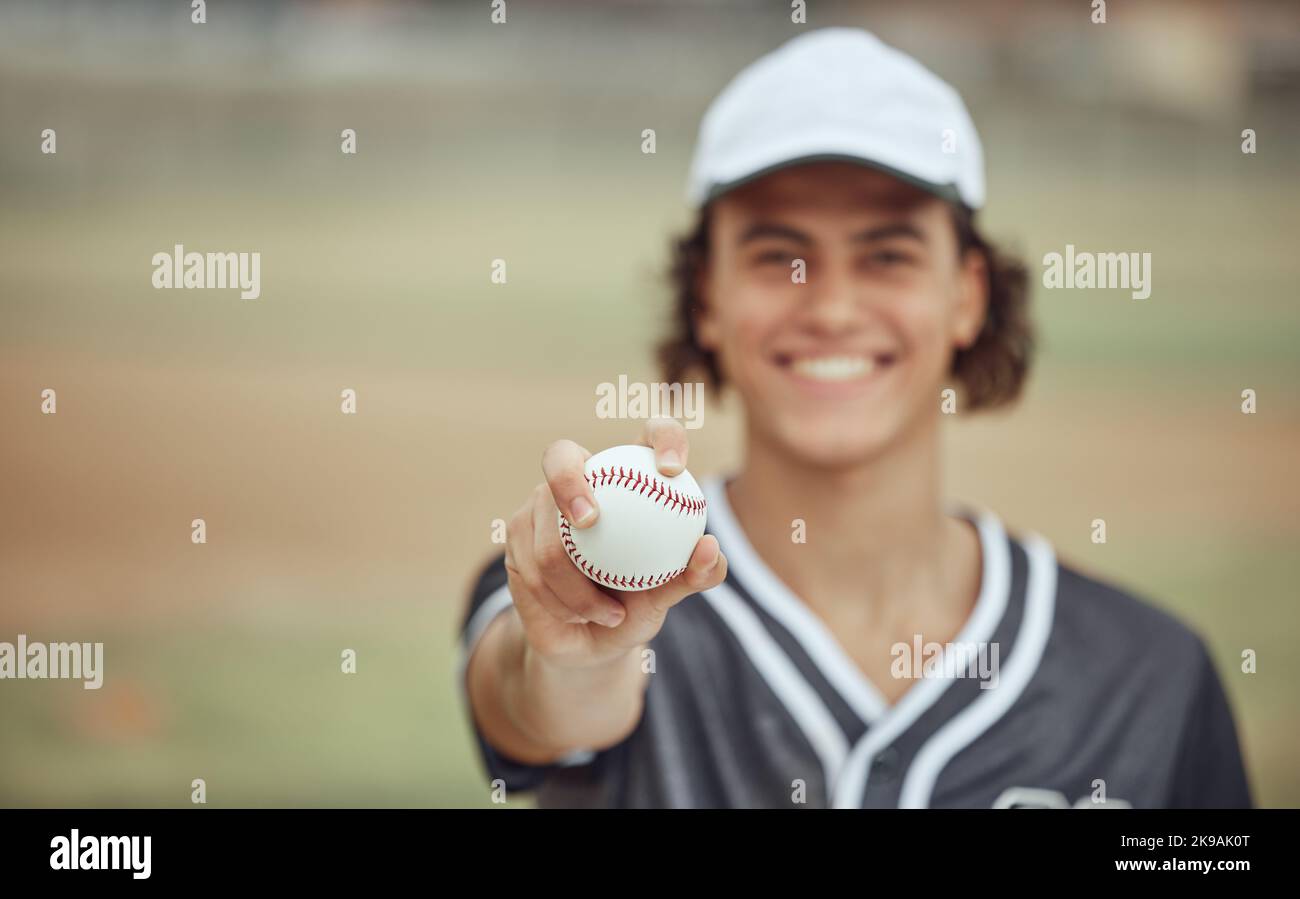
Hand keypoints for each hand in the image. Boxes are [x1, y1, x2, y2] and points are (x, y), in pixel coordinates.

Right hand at [503, 417, 726, 669]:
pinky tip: (581, 617)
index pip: (651, 434)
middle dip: (568, 482)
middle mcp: (581, 478)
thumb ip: (694, 574)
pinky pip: (533, 568)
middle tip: (589, 521)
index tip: (672, 470)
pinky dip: (563, 601)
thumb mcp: (669, 595)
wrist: (589, 640)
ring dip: (578, 587)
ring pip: (548, 537)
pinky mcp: (516, 535)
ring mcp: (540, 504)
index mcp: (629, 476)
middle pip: (561, 456)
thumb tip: (710, 548)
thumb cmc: (636, 606)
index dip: (663, 438)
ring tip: (610, 614)